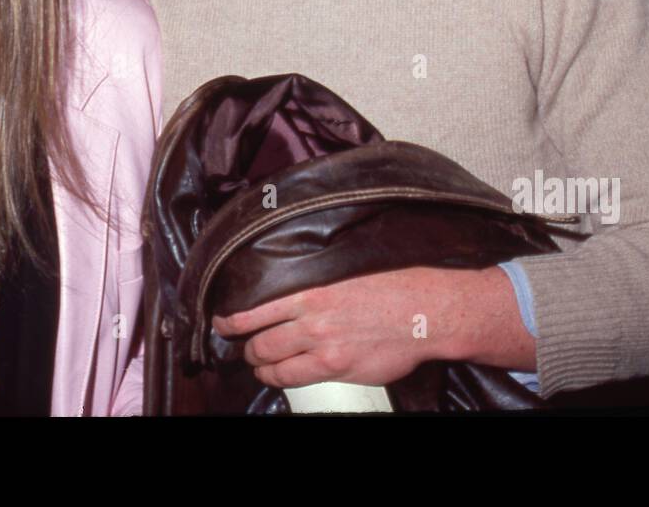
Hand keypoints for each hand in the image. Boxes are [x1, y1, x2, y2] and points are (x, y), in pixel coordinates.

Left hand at [211, 265, 535, 387]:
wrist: (425, 311)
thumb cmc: (396, 286)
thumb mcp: (349, 271)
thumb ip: (320, 283)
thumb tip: (300, 289)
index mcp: (311, 288)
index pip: (256, 308)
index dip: (232, 320)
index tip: (222, 321)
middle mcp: (311, 316)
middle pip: (259, 338)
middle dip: (245, 345)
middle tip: (241, 345)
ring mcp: (321, 344)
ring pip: (271, 360)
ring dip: (260, 364)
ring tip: (257, 363)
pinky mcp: (335, 366)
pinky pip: (294, 378)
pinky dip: (279, 378)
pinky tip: (276, 375)